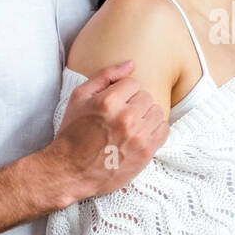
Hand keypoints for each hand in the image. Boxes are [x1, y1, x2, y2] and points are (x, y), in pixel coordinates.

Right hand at [47, 60, 168, 201]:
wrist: (70, 171)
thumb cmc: (73, 132)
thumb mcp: (79, 97)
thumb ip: (106, 76)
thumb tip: (132, 63)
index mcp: (108, 102)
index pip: (133, 82)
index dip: (123, 92)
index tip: (114, 104)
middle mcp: (126, 118)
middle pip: (147, 96)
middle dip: (134, 104)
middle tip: (120, 117)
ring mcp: (138, 136)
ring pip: (157, 112)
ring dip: (145, 116)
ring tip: (130, 126)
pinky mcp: (146, 152)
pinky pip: (164, 130)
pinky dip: (155, 130)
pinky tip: (140, 135)